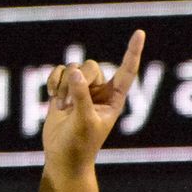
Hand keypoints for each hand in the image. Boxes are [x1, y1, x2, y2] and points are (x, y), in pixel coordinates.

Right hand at [41, 30, 145, 173]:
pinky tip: (52, 94)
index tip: (139, 33)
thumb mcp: (84, 121)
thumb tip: (75, 72)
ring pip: (73, 68)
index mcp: (114, 99)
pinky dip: (53, 80)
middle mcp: (99, 91)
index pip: (127, 71)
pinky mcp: (63, 92)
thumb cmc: (80, 145)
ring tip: (62, 104)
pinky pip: (59, 73)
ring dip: (63, 84)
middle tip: (70, 103)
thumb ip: (82, 96)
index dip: (132, 52)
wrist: (62, 159)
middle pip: (90, 67)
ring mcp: (81, 91)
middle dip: (77, 81)